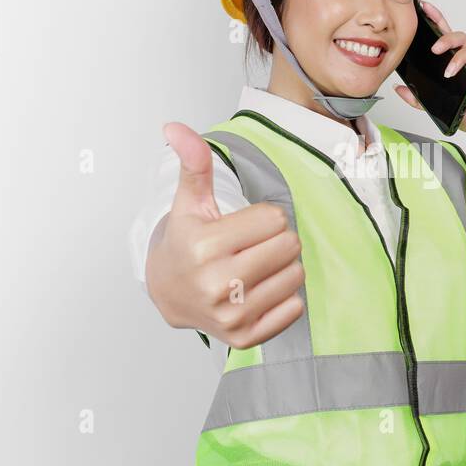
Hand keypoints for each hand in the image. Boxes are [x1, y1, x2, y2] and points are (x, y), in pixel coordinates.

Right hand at [146, 122, 305, 347]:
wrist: (169, 295)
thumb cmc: (186, 244)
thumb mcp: (189, 202)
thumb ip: (194, 163)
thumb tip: (176, 128)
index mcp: (203, 247)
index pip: (275, 219)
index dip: (265, 217)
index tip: (244, 226)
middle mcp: (217, 284)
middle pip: (289, 246)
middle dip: (277, 240)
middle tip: (253, 245)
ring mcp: (231, 316)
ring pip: (296, 275)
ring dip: (283, 267)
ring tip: (256, 266)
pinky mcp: (245, 338)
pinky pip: (294, 308)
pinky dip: (284, 297)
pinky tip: (260, 290)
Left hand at [393, 1, 465, 136]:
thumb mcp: (438, 105)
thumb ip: (418, 98)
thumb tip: (398, 89)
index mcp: (458, 61)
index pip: (446, 35)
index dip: (437, 19)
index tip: (424, 8)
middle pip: (460, 38)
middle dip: (446, 40)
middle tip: (435, 50)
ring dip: (459, 60)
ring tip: (449, 73)